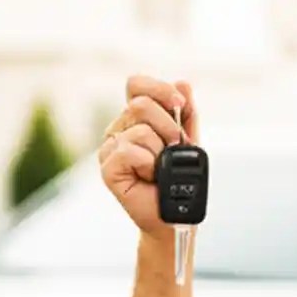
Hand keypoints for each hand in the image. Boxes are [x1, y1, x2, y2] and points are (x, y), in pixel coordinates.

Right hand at [98, 75, 199, 241]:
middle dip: (167, 126)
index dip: (158, 89)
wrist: (174, 213)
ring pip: (139, 130)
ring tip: (160, 168)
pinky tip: (148, 176)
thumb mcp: (188, 141)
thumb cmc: (177, 179)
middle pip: (140, 104)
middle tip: (174, 148)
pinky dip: (147, 164)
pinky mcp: (108, 168)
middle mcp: (119, 130)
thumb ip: (186, 112)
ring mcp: (110, 148)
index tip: (179, 105)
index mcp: (135, 118)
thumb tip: (182, 83)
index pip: (136, 85)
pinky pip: (128, 151)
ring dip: (159, 151)